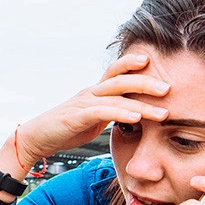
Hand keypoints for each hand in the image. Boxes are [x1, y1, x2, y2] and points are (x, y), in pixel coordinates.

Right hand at [13, 53, 170, 169]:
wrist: (35, 138)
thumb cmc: (63, 130)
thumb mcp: (91, 119)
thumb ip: (110, 113)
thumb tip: (130, 114)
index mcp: (94, 91)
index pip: (118, 72)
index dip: (136, 65)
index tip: (159, 66)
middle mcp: (90, 92)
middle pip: (122, 78)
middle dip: (147, 81)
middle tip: (169, 88)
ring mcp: (83, 103)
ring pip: (117, 95)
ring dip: (142, 103)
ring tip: (162, 111)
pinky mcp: (77, 117)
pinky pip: (104, 112)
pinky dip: (122, 114)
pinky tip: (137, 119)